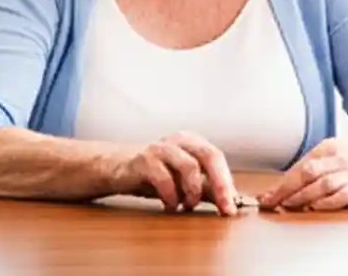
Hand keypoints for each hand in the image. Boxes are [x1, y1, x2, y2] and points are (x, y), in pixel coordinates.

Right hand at [120, 132, 238, 215]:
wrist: (116, 169)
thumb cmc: (155, 174)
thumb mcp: (184, 182)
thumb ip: (207, 189)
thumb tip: (231, 203)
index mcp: (193, 142)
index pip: (217, 158)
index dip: (227, 182)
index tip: (231, 207)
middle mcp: (180, 141)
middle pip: (209, 156)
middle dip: (220, 185)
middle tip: (224, 207)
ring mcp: (161, 148)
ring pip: (189, 165)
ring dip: (193, 191)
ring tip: (188, 206)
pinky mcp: (143, 161)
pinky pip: (164, 178)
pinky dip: (172, 196)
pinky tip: (170, 206)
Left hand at [257, 136, 347, 211]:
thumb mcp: (336, 150)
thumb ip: (315, 164)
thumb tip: (287, 183)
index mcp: (329, 147)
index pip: (300, 166)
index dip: (282, 183)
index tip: (267, 196)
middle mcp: (340, 158)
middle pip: (308, 174)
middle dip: (287, 190)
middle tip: (272, 202)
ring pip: (323, 185)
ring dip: (304, 197)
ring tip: (289, 206)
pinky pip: (343, 196)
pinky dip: (328, 203)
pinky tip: (317, 207)